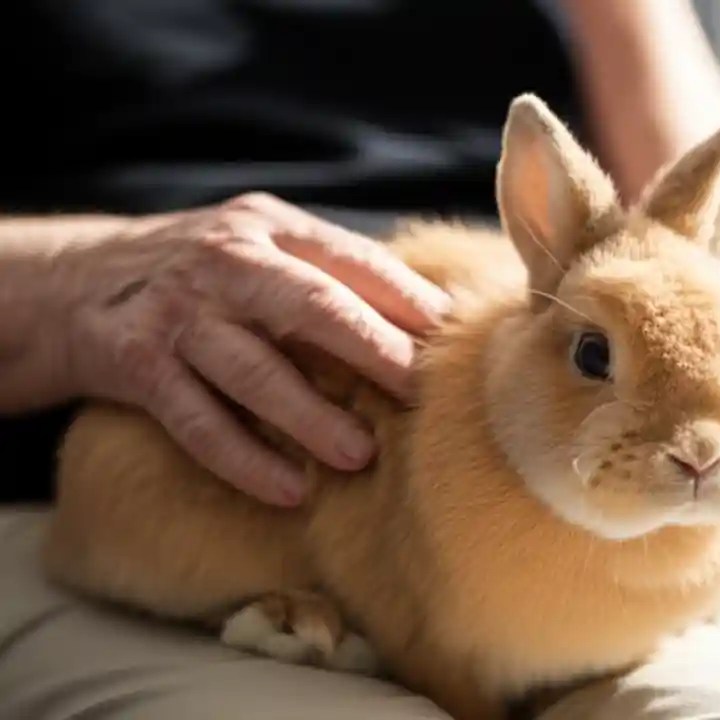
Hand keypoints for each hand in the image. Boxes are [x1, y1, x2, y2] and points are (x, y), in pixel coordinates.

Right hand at [57, 193, 449, 505]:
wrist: (68, 283)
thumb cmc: (202, 275)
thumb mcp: (262, 247)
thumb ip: (331, 273)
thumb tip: (437, 318)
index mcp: (271, 230)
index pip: (354, 261)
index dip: (408, 299)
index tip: (456, 338)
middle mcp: (226, 264)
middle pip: (310, 306)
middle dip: (371, 349)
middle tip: (421, 391)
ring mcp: (179, 314)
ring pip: (253, 370)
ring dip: (309, 415)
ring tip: (360, 454)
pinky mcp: (136, 364)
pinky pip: (197, 421)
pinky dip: (244, 459)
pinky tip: (288, 490)